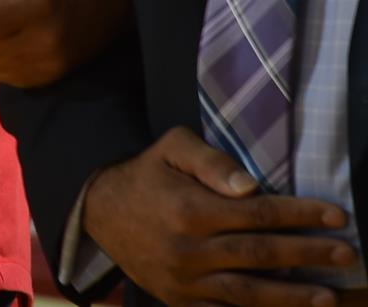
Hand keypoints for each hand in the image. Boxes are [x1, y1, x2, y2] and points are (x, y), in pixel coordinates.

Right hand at [84, 127, 353, 305]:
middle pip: (260, 254)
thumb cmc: (145, 175)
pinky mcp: (179, 300)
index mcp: (189, 208)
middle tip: (346, 254)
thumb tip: (250, 187)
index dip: (300, 215)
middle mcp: (187, 248)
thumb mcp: (171, 149)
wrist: (98, 212)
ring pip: (247, 293)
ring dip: (292, 297)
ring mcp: (183, 279)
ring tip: (328, 296)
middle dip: (308, 255)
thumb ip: (210, 161)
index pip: (257, 213)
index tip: (336, 216)